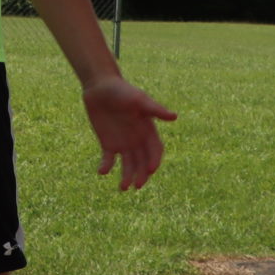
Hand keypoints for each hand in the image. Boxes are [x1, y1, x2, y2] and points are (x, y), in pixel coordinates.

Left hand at [82, 74, 176, 190]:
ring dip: (127, 177)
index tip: (151, 169)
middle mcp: (137, 140)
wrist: (100, 86)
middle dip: (142, 175)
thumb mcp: (139, 99)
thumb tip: (174, 117)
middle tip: (137, 185)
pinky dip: (106, 167)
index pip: (155, 150)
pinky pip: (108, 160)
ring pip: (128, 166)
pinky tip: (102, 172)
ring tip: (123, 188)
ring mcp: (123, 144)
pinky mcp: (107, 144)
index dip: (154, 160)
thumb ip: (155, 109)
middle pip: (143, 163)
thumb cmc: (122, 90)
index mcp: (148, 130)